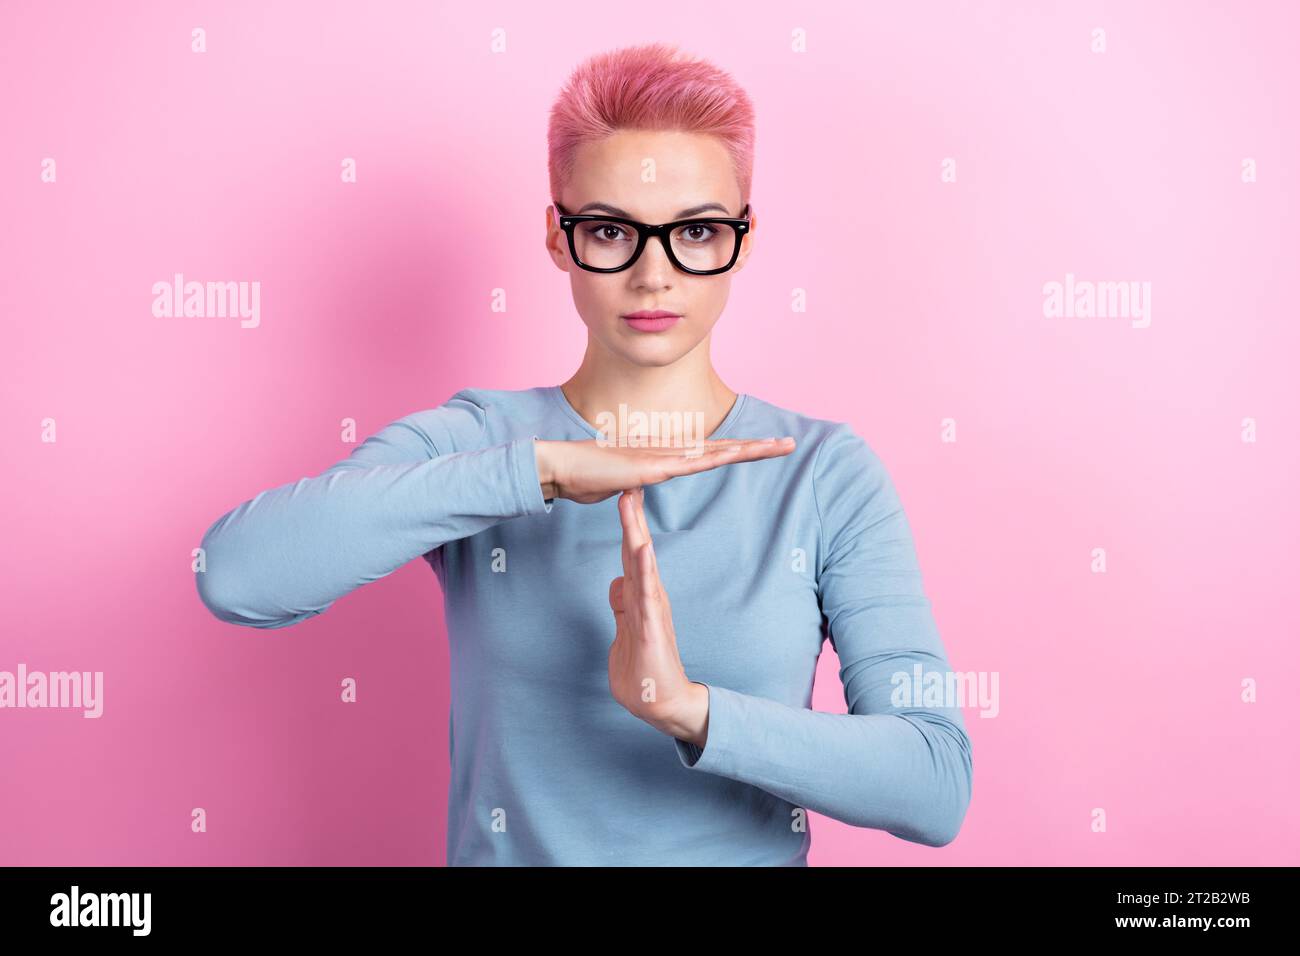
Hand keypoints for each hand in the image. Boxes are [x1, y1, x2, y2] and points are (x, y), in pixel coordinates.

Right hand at [537, 436, 794, 504]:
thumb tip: (640, 485)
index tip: (768, 448)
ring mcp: (662, 458)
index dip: (741, 451)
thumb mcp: (624, 485)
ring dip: (748, 449)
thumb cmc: (589, 477)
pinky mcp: (651, 467)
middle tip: (791, 443)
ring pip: (714, 452)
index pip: (712, 453)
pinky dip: (714, 458)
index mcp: (668, 458)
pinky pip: (688, 464)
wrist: (562, 468)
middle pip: (723, 448)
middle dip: (758, 447)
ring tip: (777, 446)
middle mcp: (671, 453)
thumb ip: (637, 484)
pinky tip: (735, 455)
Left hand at [606, 487, 709, 744]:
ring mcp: (652, 611)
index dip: (626, 527)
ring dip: (636, 533)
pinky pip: (648, 593)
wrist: (662, 703)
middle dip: (631, 518)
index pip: (630, 556)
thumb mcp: (625, 632)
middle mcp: (649, 598)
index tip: (623, 495)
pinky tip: (644, 548)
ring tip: (632, 504)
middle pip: (636, 551)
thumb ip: (622, 607)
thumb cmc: (644, 671)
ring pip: (643, 565)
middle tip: (629, 483)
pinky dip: (645, 569)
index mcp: (640, 598)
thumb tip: (617, 582)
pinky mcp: (654, 627)